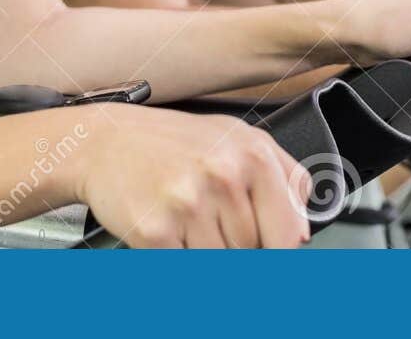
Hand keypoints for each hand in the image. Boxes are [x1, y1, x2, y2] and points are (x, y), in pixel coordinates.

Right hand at [74, 105, 310, 247]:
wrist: (106, 141)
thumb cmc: (173, 142)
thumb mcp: (239, 138)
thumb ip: (284, 178)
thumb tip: (304, 230)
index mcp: (253, 155)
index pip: (288, 235)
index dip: (277, 251)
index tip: (265, 252)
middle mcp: (224, 176)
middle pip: (253, 253)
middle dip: (234, 245)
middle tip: (208, 219)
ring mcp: (189, 204)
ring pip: (221, 265)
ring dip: (203, 252)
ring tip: (186, 219)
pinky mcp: (156, 231)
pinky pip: (184, 270)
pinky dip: (177, 259)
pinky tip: (168, 231)